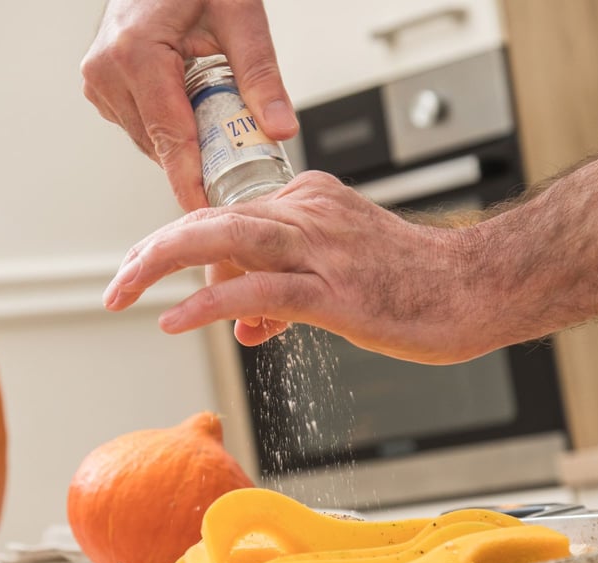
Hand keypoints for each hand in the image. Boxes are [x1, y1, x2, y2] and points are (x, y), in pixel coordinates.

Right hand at [81, 0, 298, 211]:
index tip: (207, 214)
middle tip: (241, 173)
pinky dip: (172, 129)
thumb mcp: (240, 15)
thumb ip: (261, 74)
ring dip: (187, 144)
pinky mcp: (103, 86)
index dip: (191, 181)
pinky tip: (197, 113)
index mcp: (136, 53)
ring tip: (221, 131)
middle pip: (161, 144)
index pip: (170, 137)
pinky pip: (143, 126)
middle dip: (200, 163)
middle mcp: (107, 70)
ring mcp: (100, 80)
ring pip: (151, 140)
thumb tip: (279, 128)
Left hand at [102, 172, 502, 364]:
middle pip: (212, 218)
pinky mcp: (333, 288)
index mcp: (312, 202)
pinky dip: (210, 303)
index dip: (188, 250)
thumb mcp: (343, 280)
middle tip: (118, 281)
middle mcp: (310, 214)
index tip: (158, 275)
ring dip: (162, 264)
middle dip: (155, 250)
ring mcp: (320, 249)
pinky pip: (256, 289)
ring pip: (223, 240)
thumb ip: (288, 295)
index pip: (231, 219)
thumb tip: (245, 325)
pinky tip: (176, 319)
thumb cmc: (419, 285)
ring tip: (121, 290)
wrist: (478, 288)